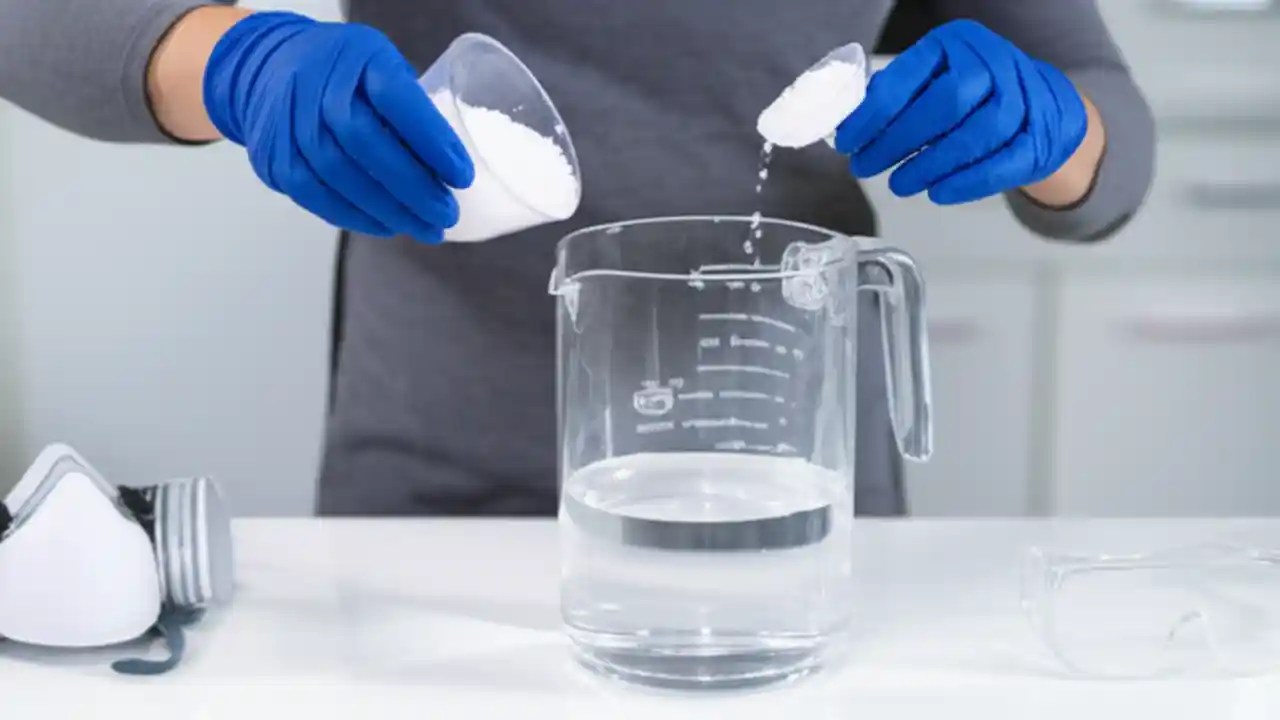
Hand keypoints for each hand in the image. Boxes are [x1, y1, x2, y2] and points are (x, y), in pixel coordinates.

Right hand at [203, 12, 473, 241]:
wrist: (269, 68)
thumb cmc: (346, 73)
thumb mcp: (383, 67)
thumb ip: (412, 108)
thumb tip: (453, 170)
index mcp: (357, 56)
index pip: (395, 98)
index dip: (432, 141)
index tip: (463, 176)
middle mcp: (316, 84)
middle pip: (366, 143)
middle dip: (413, 187)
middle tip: (447, 214)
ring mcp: (288, 121)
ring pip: (340, 176)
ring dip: (389, 211)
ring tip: (425, 228)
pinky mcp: (273, 157)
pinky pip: (316, 195)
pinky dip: (356, 217)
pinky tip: (386, 226)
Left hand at [836, 20, 1088, 205]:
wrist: (1042, 106)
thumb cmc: (972, 97)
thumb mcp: (934, 79)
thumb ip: (896, 95)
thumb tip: (851, 124)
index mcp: (956, 43)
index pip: (908, 78)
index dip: (873, 114)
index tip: (848, 143)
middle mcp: (994, 62)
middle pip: (947, 102)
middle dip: (899, 140)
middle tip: (866, 168)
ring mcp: (1024, 97)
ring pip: (979, 132)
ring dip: (932, 164)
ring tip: (899, 184)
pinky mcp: (1039, 137)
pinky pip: (1005, 161)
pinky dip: (967, 181)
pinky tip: (937, 193)